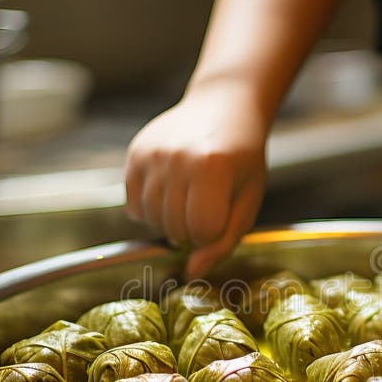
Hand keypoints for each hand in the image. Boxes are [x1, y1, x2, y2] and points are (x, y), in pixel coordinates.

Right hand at [125, 84, 267, 278]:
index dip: (214, 231)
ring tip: (189, 198)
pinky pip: (134, 206)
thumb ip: (224, 242)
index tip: (223, 212)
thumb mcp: (247, 201)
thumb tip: (192, 273)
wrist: (224, 107)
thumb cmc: (242, 160)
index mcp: (213, 168)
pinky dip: (150, 210)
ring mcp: (153, 154)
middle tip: (207, 205)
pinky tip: (169, 193)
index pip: (202, 231)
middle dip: (192, 229)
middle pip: (174, 228)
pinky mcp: (135, 153)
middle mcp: (177, 158)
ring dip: (171, 221)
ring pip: (152, 220)